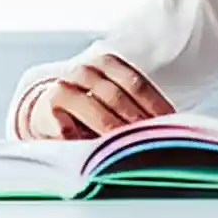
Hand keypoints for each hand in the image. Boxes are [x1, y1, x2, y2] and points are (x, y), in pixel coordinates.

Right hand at [26, 54, 174, 139]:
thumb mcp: (113, 101)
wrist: (48, 109)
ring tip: (126, 151)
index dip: (155, 107)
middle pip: (116, 96)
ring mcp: (64, 86)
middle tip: (151, 143)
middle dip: (135, 122)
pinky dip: (81, 139)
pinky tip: (93, 154)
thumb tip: (168, 128)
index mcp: (107, 63)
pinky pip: (67, 125)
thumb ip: (136, 108)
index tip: (169, 127)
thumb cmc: (92, 108)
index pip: (137, 84)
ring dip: (111, 130)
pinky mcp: (47, 107)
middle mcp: (85, 70)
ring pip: (93, 108)